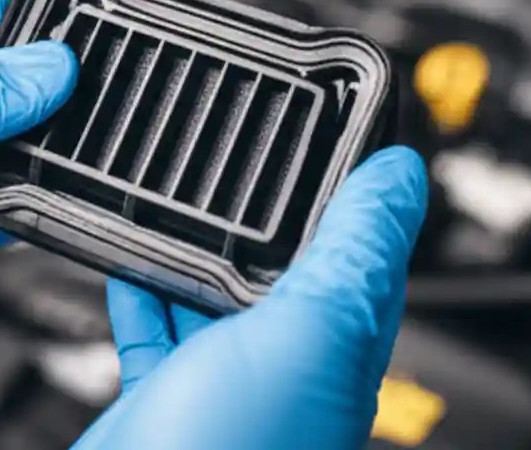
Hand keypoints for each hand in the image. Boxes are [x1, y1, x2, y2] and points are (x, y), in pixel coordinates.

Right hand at [76, 146, 426, 449]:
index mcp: (339, 343)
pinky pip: (159, 330)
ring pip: (219, 294)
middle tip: (253, 149)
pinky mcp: (167, 400)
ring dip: (202, 246)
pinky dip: (145, 291)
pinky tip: (127, 264)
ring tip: (183, 195)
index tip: (344, 129)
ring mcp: (224, 383)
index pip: (366, 251)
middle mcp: (288, 364)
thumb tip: (403, 175)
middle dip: (269, 213)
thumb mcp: (308, 331)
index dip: (358, 191)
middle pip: (285, 267)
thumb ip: (355, 252)